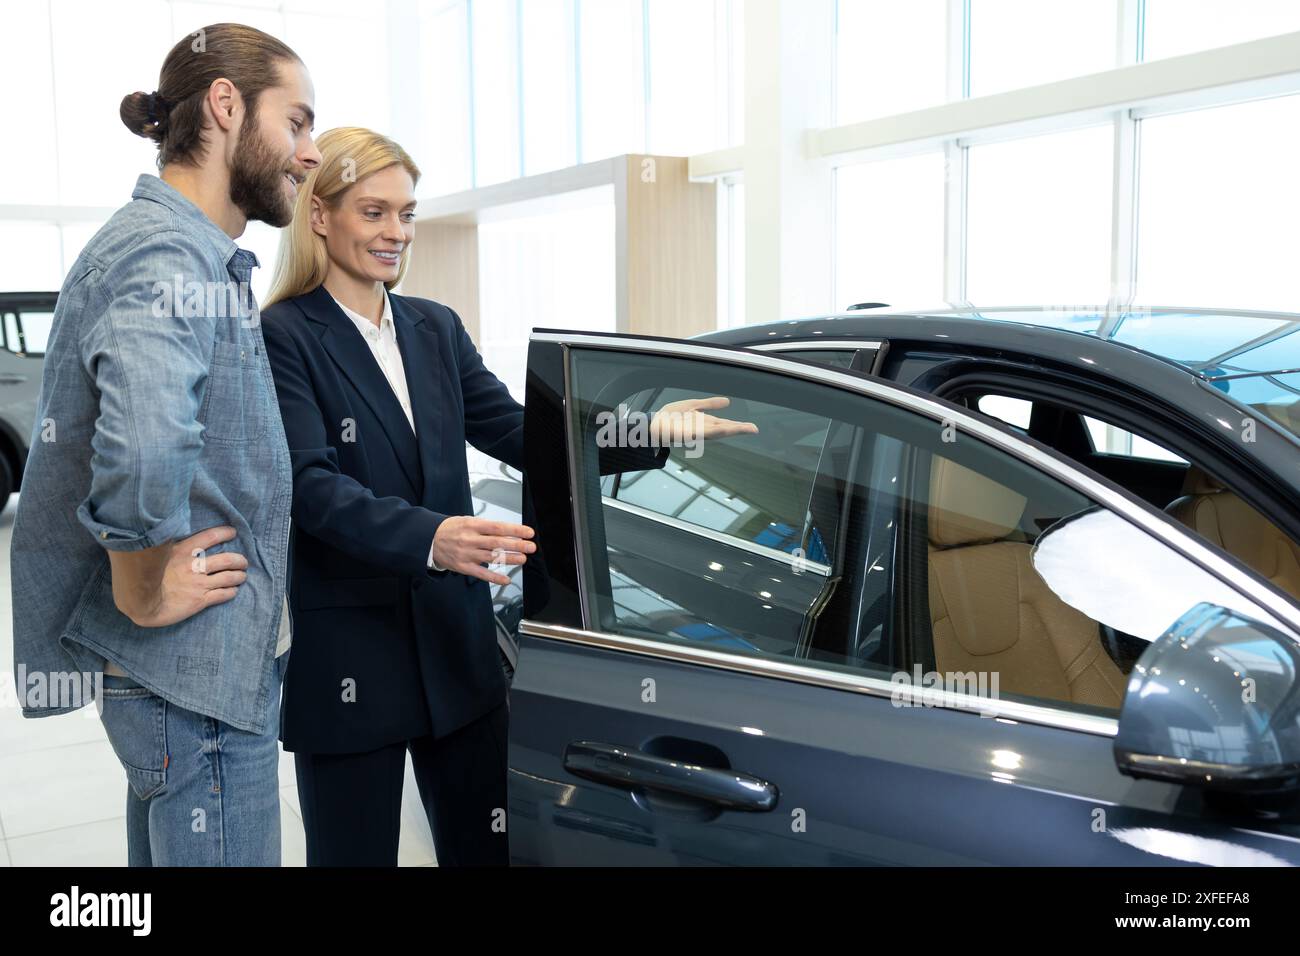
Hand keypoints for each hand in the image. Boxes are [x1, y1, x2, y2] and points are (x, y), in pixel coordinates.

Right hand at [111, 525, 248, 627]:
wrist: (141, 602)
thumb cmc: (143, 577)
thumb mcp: (154, 555)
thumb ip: (167, 546)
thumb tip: (174, 537)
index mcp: (182, 551)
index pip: (210, 537)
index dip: (224, 533)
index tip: (233, 532)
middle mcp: (194, 566)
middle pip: (227, 559)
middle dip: (239, 560)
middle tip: (243, 562)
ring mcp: (198, 584)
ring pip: (229, 577)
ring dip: (239, 576)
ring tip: (242, 576)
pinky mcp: (200, 600)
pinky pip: (223, 594)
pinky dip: (231, 592)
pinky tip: (233, 591)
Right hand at [431, 517, 535, 585]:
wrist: (428, 539)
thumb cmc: (450, 529)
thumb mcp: (467, 520)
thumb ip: (486, 526)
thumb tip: (508, 531)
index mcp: (472, 525)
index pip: (498, 527)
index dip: (515, 530)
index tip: (528, 532)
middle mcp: (470, 540)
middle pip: (497, 543)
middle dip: (517, 545)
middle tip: (530, 546)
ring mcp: (466, 554)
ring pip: (492, 558)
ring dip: (510, 559)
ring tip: (523, 559)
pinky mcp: (463, 567)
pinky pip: (481, 574)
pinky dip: (494, 578)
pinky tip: (506, 579)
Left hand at [649, 396, 758, 444]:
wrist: (655, 423)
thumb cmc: (672, 417)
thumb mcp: (693, 406)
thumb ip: (709, 403)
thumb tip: (728, 402)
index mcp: (705, 423)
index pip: (726, 424)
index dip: (739, 426)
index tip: (753, 427)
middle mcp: (704, 429)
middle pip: (725, 429)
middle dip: (740, 429)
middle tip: (755, 429)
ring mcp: (697, 432)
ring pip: (718, 431)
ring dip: (732, 430)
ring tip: (746, 429)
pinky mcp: (688, 434)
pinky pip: (702, 432)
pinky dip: (714, 431)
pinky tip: (724, 429)